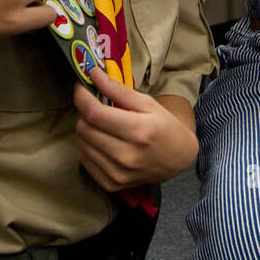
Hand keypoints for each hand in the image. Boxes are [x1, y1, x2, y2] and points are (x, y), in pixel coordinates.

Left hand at [72, 68, 197, 190]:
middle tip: (95, 106)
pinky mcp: (111, 185)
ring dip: (86, 130)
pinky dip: (89, 148)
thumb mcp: (147, 103)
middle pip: (84, 129)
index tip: (81, 87)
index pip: (94, 113)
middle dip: (85, 113)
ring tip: (101, 125)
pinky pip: (85, 161)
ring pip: (81, 145)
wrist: (178, 159)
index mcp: (138, 131)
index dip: (82, 97)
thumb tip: (94, 74)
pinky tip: (102, 142)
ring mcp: (117, 174)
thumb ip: (118, 90)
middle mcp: (126, 156)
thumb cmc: (164, 127)